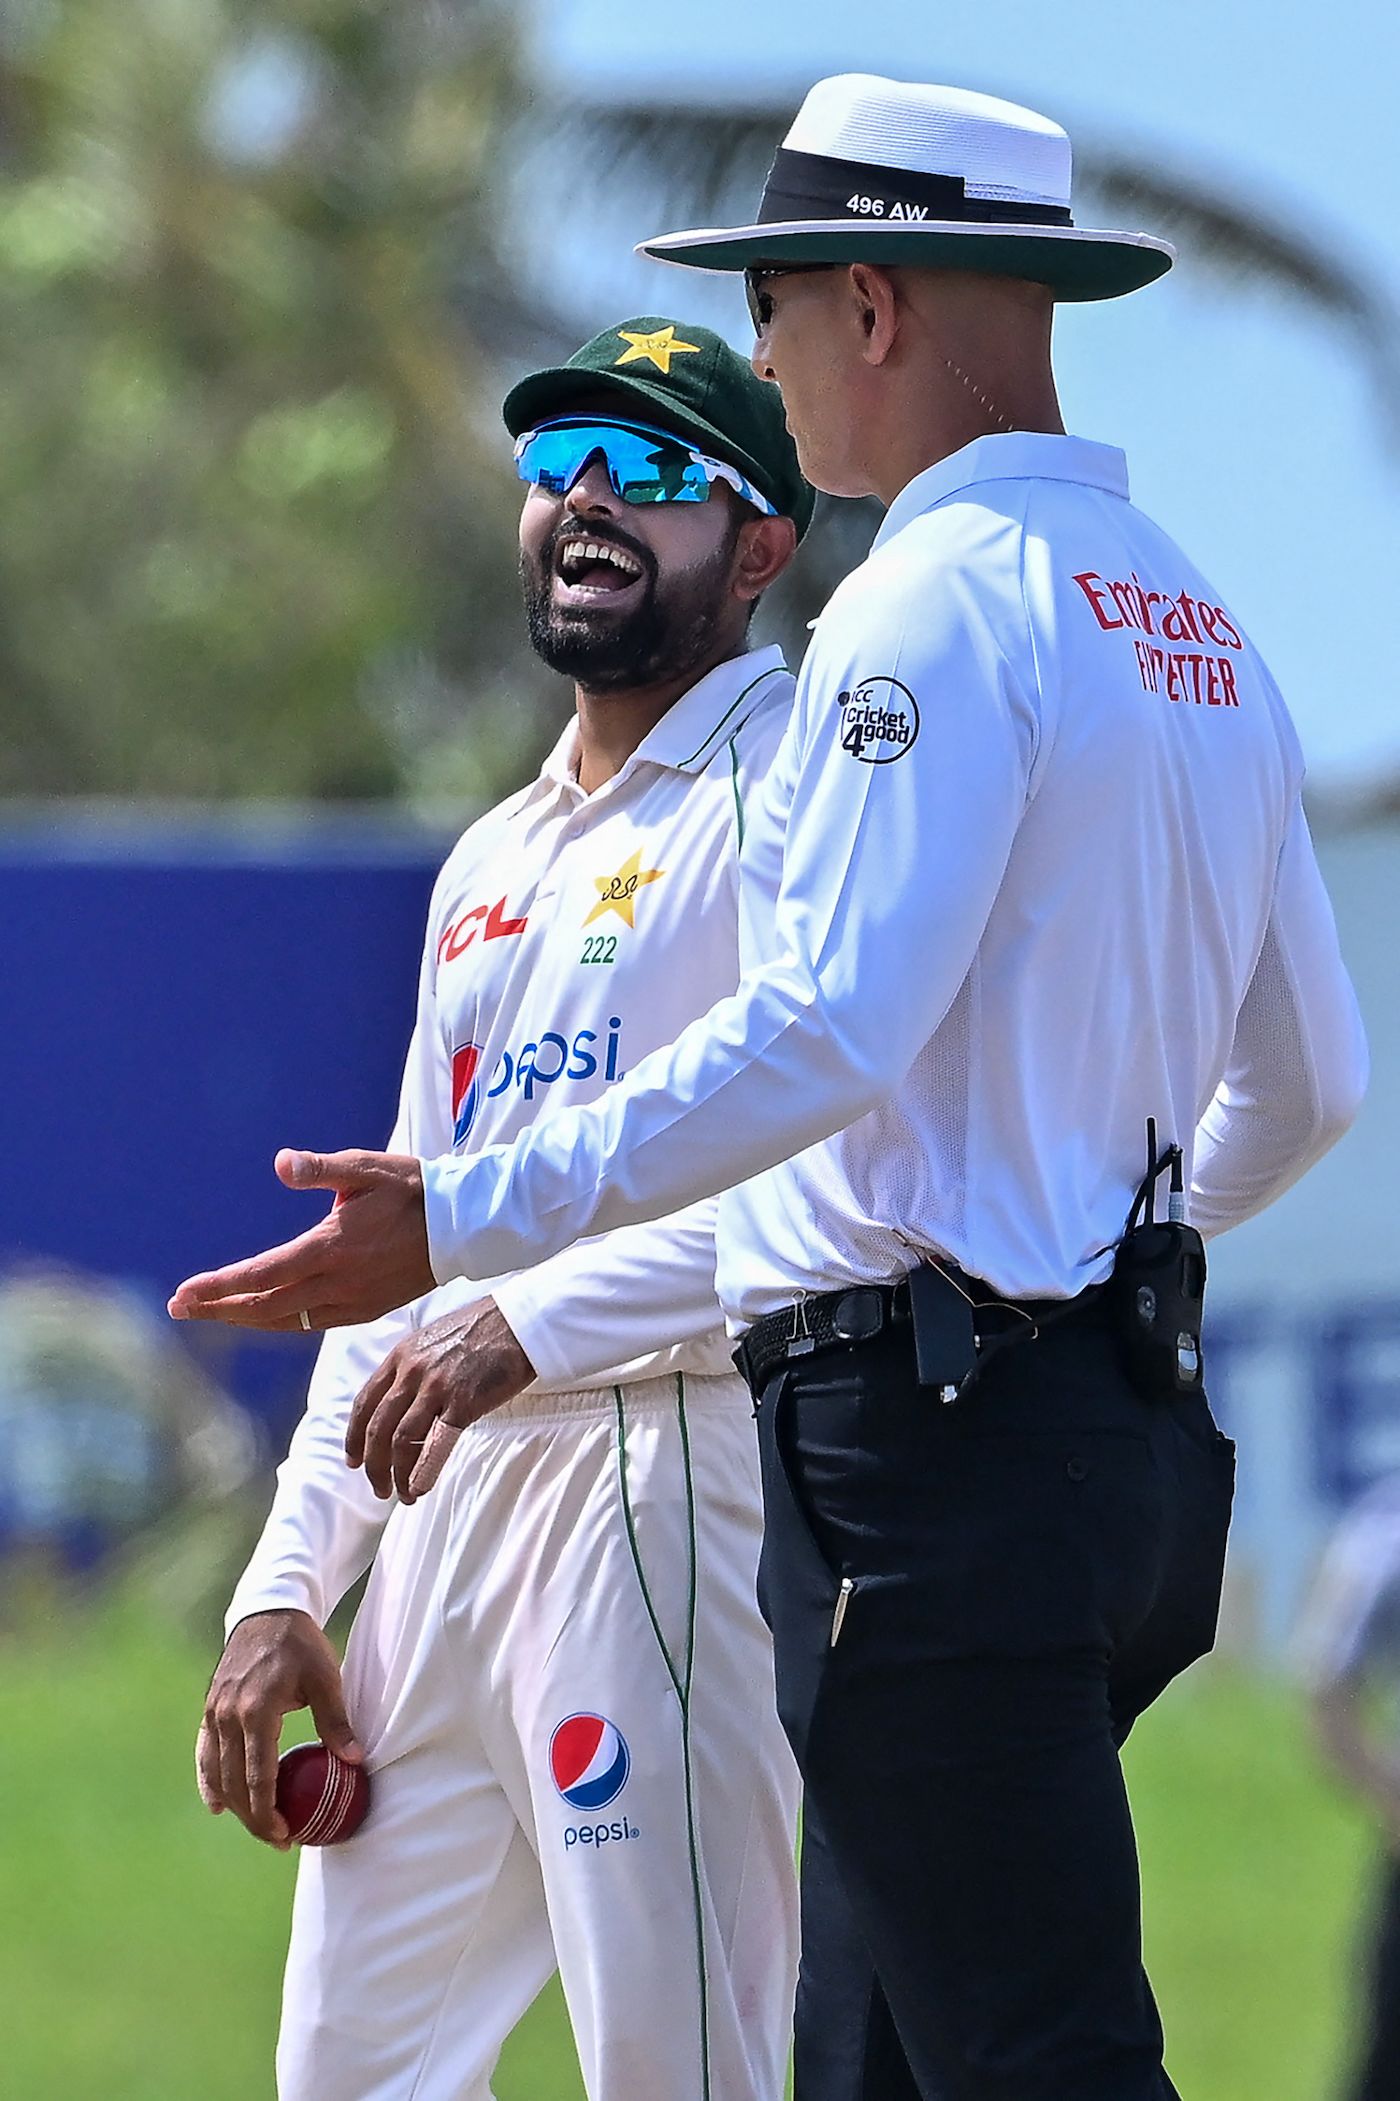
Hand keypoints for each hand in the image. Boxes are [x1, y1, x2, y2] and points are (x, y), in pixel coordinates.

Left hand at [168, 1148, 433, 1330]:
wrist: (462, 1225)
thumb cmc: (410, 1188)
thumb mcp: (365, 1168)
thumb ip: (320, 1169)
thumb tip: (280, 1163)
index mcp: (331, 1247)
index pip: (261, 1274)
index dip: (218, 1287)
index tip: (182, 1295)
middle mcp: (338, 1282)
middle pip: (265, 1307)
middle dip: (218, 1308)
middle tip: (179, 1308)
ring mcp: (353, 1301)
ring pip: (287, 1322)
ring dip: (246, 1319)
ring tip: (213, 1313)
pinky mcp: (366, 1310)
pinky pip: (313, 1324)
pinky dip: (281, 1322)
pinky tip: (266, 1315)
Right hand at [196, 1610, 362, 1846]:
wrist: (268, 1611)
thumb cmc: (301, 1645)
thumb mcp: (326, 1677)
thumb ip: (336, 1720)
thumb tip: (353, 1760)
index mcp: (257, 1710)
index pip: (258, 1777)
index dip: (269, 1812)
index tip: (286, 1835)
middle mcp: (228, 1715)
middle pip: (234, 1783)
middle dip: (254, 1817)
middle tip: (279, 1839)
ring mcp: (214, 1712)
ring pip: (217, 1773)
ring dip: (235, 1805)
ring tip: (258, 1826)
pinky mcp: (209, 1708)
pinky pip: (204, 1753)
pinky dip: (208, 1782)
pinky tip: (217, 1805)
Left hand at [346, 1297, 535, 1502]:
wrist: (520, 1321)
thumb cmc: (484, 1328)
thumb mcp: (434, 1338)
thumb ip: (414, 1366)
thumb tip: (405, 1399)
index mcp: (401, 1355)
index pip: (364, 1403)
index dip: (354, 1436)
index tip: (354, 1459)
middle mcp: (411, 1371)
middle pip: (377, 1428)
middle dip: (373, 1465)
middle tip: (379, 1487)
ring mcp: (436, 1387)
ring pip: (400, 1440)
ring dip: (396, 1474)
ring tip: (402, 1494)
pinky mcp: (463, 1402)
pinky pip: (434, 1445)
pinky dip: (423, 1471)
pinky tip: (419, 1488)